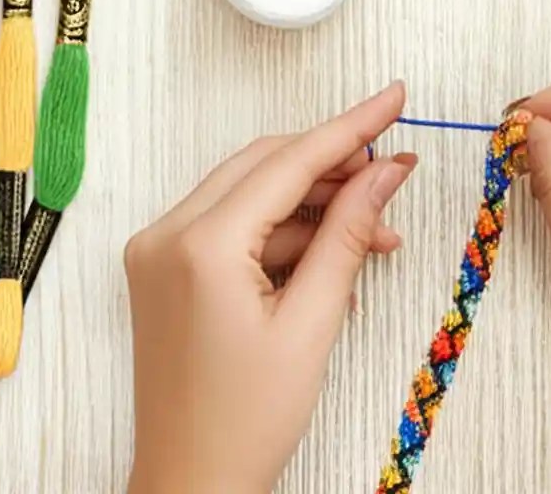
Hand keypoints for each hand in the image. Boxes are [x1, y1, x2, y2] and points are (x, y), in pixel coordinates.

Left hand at [124, 82, 415, 492]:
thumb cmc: (247, 420)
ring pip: (246, 196)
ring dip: (310, 207)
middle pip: (262, 167)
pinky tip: (330, 260)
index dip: (349, 127)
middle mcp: (165, 234)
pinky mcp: (161, 271)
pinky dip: (279, 237)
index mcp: (199, 244)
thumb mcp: (312, 324)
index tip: (394, 95)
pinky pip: (228, 229)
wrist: (190, 480)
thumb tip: (384, 173)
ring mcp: (156, 251)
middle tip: (392, 172)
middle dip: (331, 166)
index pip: (287, 162)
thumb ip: (346, 237)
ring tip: (376, 235)